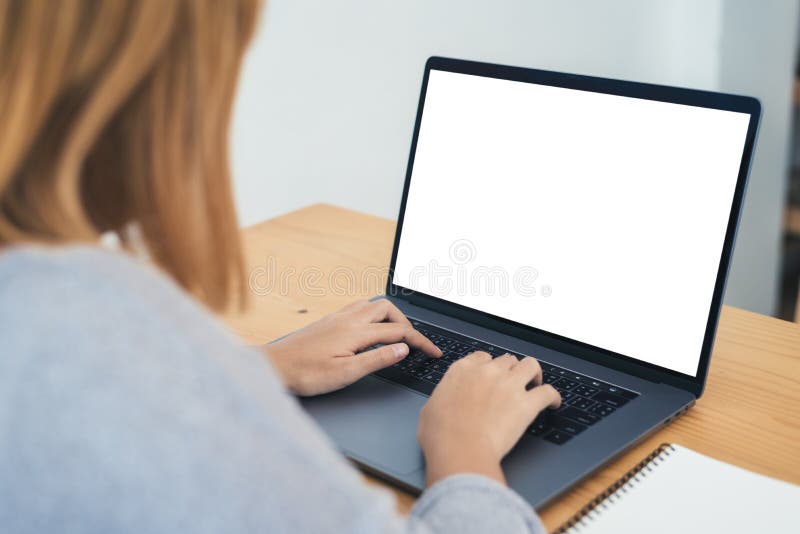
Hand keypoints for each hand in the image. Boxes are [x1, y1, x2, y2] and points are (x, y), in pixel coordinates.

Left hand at [264, 299, 441, 395]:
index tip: (434, 352)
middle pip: (389, 311)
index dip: (420, 342)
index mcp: (357, 332)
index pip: (399, 332)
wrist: (275, 366)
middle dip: (407, 324)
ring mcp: (338, 317)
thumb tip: (403, 347)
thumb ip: (377, 359)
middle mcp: (349, 319)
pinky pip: (359, 308)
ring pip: (374, 306)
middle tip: (416, 343)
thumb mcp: (346, 373)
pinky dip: (373, 315)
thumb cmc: (306, 374)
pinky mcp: (329, 320)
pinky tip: (370, 328)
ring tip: (397, 334)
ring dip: (390, 317)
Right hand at [417, 351, 560, 485]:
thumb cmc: (441, 434)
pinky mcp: (527, 404)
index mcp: (463, 370)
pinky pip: (548, 392)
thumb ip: (443, 398)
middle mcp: (488, 372)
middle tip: (512, 383)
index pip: (482, 357)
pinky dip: (553, 397)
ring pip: (530, 365)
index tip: (491, 374)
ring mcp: (509, 385)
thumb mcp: (431, 409)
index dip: (489, 366)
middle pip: (507, 360)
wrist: (458, 449)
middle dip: (511, 370)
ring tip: (535, 383)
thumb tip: (444, 404)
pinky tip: (553, 403)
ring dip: (534, 374)